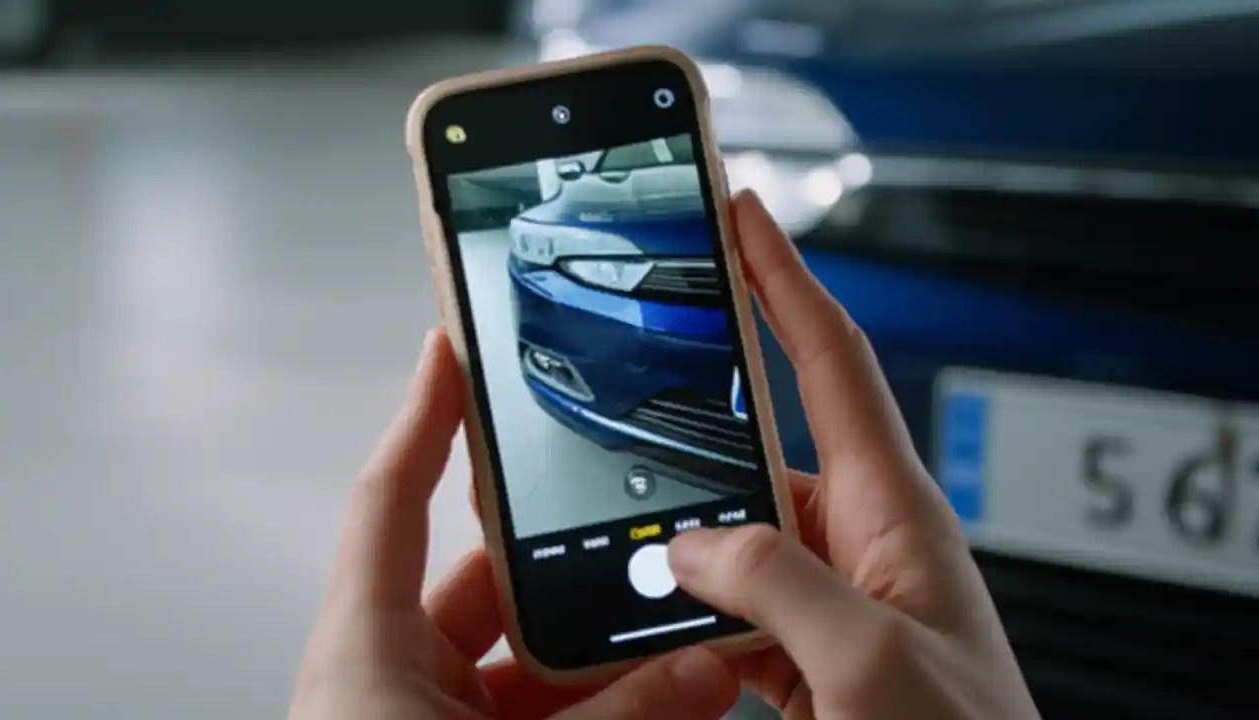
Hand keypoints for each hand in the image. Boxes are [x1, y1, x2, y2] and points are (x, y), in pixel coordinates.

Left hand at [287, 330, 739, 719]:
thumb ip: (615, 713)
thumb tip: (707, 667)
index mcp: (364, 650)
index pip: (391, 500)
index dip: (424, 417)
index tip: (451, 350)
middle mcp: (390, 673)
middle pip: (491, 586)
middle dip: (575, 572)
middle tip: (646, 549)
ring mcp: (424, 714)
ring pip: (523, 659)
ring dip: (598, 657)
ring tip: (675, 645)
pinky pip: (528, 707)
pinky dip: (588, 704)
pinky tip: (653, 700)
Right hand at [667, 191, 1039, 718]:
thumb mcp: (870, 656)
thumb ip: (775, 585)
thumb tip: (690, 545)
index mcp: (893, 513)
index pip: (832, 364)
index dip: (785, 280)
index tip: (745, 214)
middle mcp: (858, 542)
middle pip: (763, 443)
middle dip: (699, 401)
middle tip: (638, 349)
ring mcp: (826, 597)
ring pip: (731, 531)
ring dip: (678, 524)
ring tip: (613, 507)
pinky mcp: (801, 651)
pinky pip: (727, 601)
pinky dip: (683, 598)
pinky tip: (643, 603)